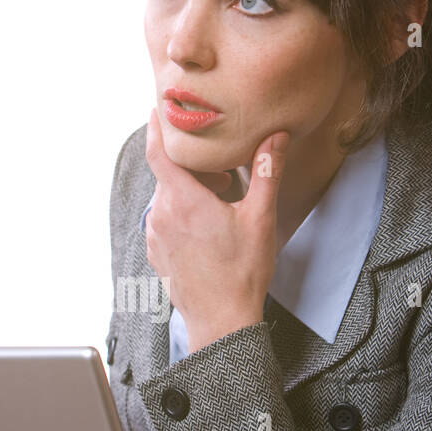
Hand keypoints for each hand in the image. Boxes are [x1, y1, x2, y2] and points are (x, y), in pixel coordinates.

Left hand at [144, 108, 289, 350]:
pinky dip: (182, 214)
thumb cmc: (242, 272)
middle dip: (194, 168)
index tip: (156, 110)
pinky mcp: (156, 253)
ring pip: (167, 199)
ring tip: (222, 202)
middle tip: (225, 175)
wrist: (222, 321)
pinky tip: (208, 227)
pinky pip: (165, 221)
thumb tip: (276, 137)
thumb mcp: (260, 218)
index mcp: (183, 201)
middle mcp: (161, 215)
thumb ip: (267, 172)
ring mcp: (155, 236)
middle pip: (168, 175)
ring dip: (189, 192)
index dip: (155, 128)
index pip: (157, 152)